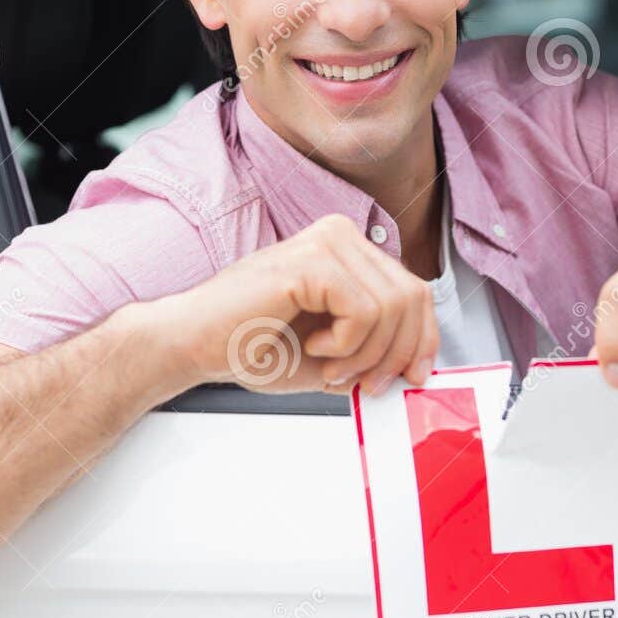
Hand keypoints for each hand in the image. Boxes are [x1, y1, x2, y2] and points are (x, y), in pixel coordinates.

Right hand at [155, 214, 438, 396]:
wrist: (194, 343)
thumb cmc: (251, 344)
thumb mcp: (334, 353)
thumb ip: (375, 349)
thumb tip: (415, 364)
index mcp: (348, 249)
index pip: (414, 289)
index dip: (423, 338)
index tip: (413, 376)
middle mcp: (341, 235)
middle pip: (411, 297)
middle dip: (396, 353)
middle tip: (365, 382)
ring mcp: (327, 241)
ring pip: (392, 306)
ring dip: (367, 354)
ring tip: (331, 367)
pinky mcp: (312, 260)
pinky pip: (364, 311)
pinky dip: (346, 345)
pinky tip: (315, 347)